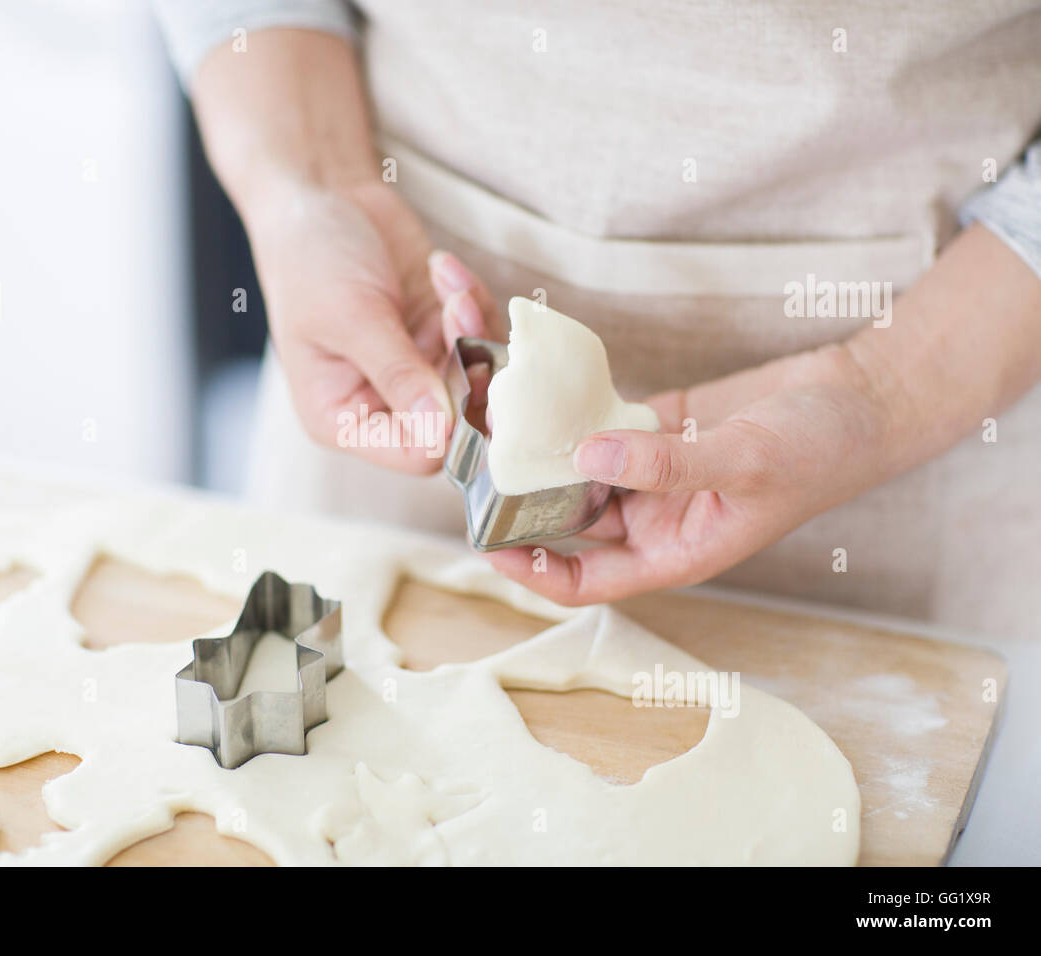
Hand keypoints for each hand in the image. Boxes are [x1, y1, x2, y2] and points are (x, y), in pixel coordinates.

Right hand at [247, 181, 496, 471]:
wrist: (320, 193)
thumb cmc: (311, 256)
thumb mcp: (352, 316)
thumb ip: (398, 374)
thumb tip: (440, 431)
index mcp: (342, 417)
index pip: (416, 452)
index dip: (454, 424)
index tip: (469, 371)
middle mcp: (382, 403)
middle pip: (460, 418)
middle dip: (470, 364)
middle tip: (460, 310)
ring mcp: (416, 369)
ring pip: (479, 376)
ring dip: (475, 326)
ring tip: (448, 283)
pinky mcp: (439, 334)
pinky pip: (482, 336)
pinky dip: (474, 302)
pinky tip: (443, 269)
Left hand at [431, 259, 899, 604]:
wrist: (859, 398)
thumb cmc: (820, 450)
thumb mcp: (744, 460)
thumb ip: (666, 464)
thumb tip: (585, 457)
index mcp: (672, 552)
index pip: (585, 580)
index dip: (532, 573)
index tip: (487, 545)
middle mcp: (650, 519)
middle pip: (566, 522)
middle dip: (519, 500)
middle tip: (470, 469)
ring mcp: (648, 473)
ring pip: (574, 471)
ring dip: (536, 452)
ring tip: (488, 423)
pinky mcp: (652, 428)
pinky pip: (595, 426)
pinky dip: (566, 413)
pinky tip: (531, 388)